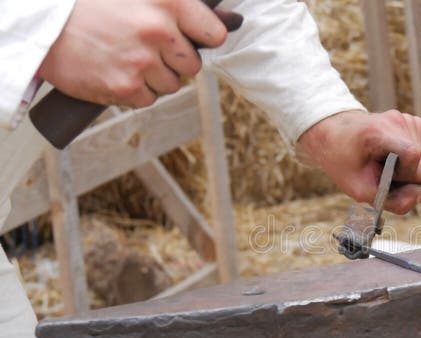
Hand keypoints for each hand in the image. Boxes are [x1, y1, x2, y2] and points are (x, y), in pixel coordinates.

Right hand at [39, 0, 228, 107]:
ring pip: (171, 84)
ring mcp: (141, 61)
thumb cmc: (91, 5)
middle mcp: (158, 30)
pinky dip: (135, 90)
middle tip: (147, 48)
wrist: (44, 25)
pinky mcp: (125, 87)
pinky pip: (149, 99)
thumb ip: (178, 7)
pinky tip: (116, 71)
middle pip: (192, 64)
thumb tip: (230, 20)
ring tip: (126, 57)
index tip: (193, 39)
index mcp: (167, 1)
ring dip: (154, 77)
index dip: (204, 39)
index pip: (213, 33)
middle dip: (174, 61)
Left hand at [297, 110, 420, 214]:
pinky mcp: (415, 123)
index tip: (385, 177)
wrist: (337, 135)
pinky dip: (408, 162)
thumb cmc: (346, 163)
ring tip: (383, 163)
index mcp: (378, 133)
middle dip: (405, 179)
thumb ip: (395, 201)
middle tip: (380, 173)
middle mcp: (398, 121)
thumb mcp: (360, 190)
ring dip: (406, 171)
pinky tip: (390, 156)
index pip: (413, 155)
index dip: (404, 176)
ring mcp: (409, 120)